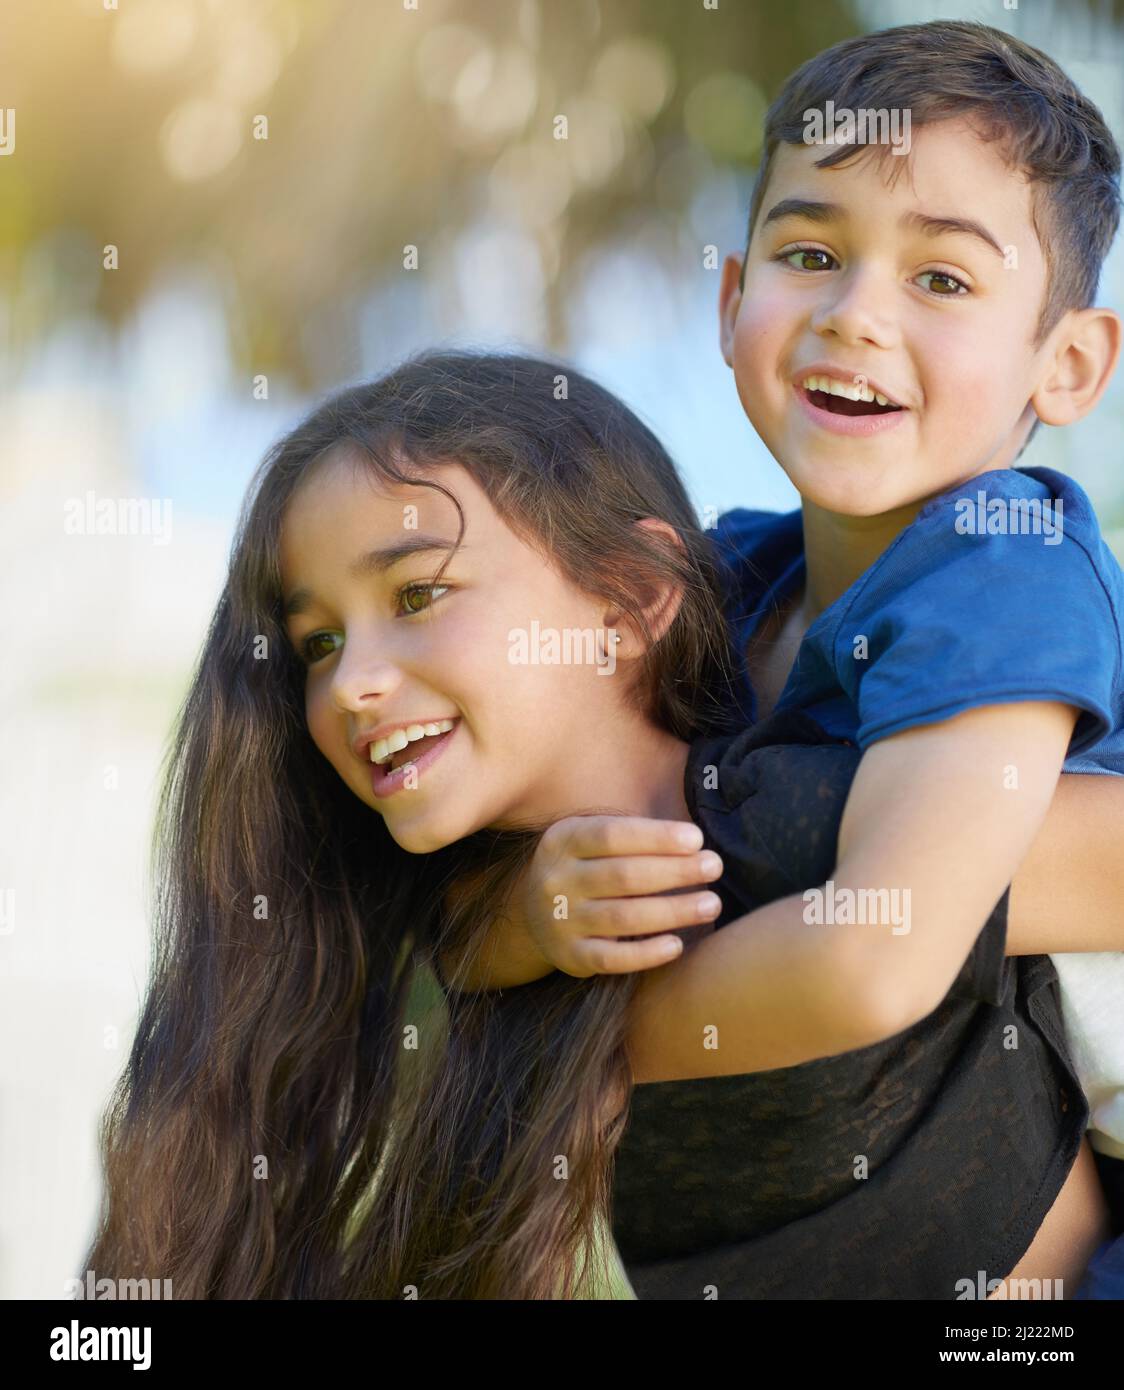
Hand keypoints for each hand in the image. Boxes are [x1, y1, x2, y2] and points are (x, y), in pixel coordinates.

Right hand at [519, 814, 724, 977]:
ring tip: (711, 904)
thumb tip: (693, 840)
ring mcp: (561, 921)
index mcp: (563, 840)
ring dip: (673, 911)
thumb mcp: (589, 838)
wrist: (531, 912)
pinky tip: (677, 945)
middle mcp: (557, 880)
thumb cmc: (583, 866)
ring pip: (623, 917)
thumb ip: (629, 834)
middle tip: (714, 866)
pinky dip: (646, 954)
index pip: (613, 835)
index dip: (656, 837)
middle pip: (623, 876)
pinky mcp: (570, 956)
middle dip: (675, 871)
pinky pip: (612, 958)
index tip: (696, 839)